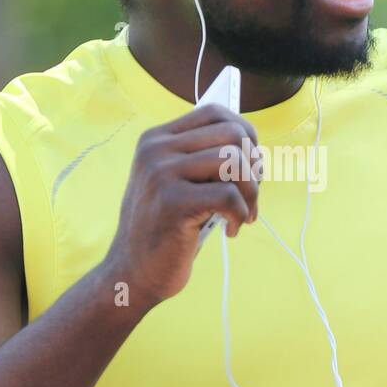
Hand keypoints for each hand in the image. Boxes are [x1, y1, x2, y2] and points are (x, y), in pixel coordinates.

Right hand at [103, 103, 263, 309]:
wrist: (132, 273)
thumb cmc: (165, 230)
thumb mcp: (178, 183)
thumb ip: (204, 160)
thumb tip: (253, 148)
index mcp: (156, 139)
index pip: (215, 113)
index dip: (245, 135)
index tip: (250, 165)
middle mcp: (156, 150)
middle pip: (232, 134)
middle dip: (253, 166)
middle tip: (249, 195)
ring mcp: (161, 173)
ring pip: (235, 161)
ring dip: (251, 193)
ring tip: (244, 215)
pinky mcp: (172, 202)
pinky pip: (229, 195)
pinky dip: (241, 215)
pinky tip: (231, 230)